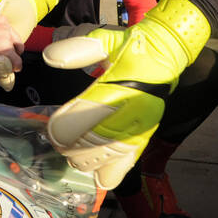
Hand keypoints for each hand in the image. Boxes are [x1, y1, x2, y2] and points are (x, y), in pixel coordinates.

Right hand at [0, 13, 22, 74]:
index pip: (5, 26)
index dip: (4, 34)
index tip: (1, 38)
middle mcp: (4, 25)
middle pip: (15, 36)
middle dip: (14, 44)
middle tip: (12, 51)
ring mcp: (6, 37)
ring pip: (17, 47)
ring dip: (15, 55)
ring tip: (14, 62)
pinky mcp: (6, 49)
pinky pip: (15, 59)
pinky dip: (16, 64)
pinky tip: (15, 68)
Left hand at [42, 0, 209, 188]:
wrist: (167, 53)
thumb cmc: (132, 47)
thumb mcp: (104, 40)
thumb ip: (78, 49)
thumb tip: (50, 57)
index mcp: (119, 87)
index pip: (86, 116)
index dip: (65, 127)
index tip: (52, 128)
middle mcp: (131, 111)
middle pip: (94, 141)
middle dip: (71, 146)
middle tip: (59, 142)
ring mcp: (140, 127)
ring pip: (108, 156)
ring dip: (86, 159)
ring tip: (73, 155)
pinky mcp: (146, 136)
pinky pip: (128, 162)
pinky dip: (110, 173)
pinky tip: (97, 177)